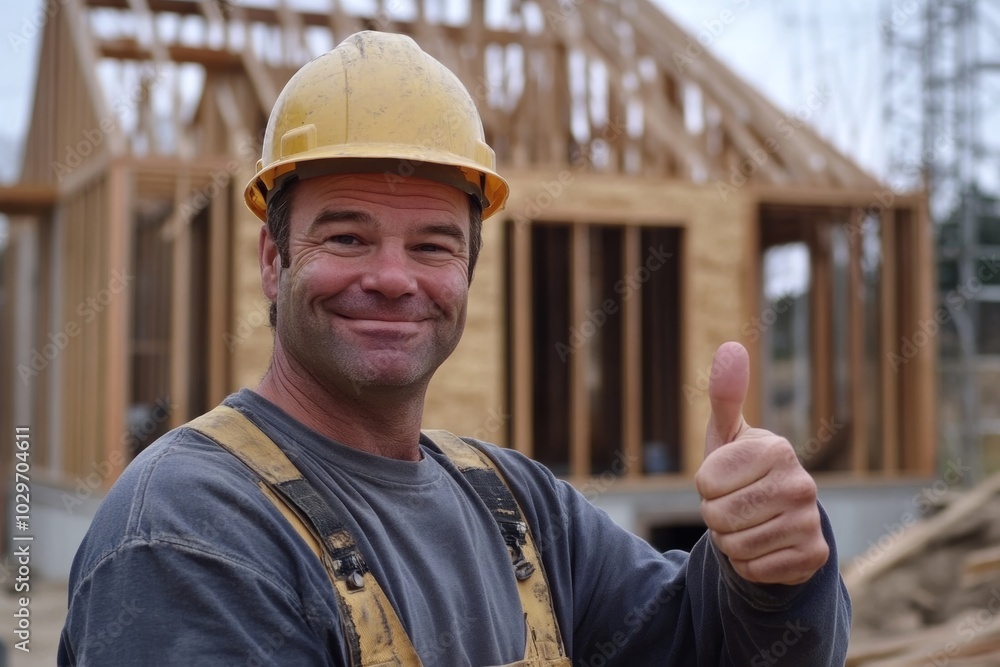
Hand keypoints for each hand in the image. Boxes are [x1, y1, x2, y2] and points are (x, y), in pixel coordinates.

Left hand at [694, 342, 829, 585]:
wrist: (777, 519)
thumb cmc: (742, 472)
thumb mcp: (728, 435)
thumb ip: (725, 394)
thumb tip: (730, 346)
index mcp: (777, 449)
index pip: (705, 483)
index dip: (705, 486)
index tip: (725, 480)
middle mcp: (802, 483)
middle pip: (717, 516)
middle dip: (715, 516)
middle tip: (735, 505)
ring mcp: (811, 521)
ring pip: (733, 545)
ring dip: (730, 541)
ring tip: (749, 524)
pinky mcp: (812, 556)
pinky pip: (752, 569)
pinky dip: (749, 564)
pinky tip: (764, 547)